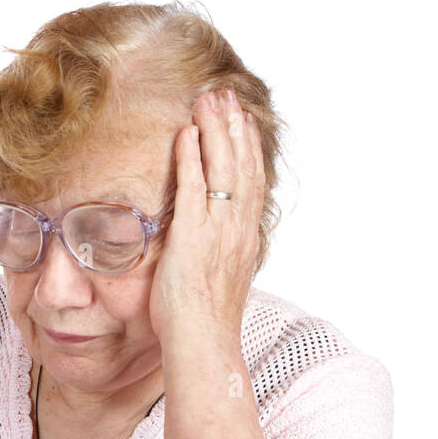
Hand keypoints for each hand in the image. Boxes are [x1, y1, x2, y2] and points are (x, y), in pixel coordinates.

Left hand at [148, 87, 265, 339]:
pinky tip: (186, 135)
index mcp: (244, 238)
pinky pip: (194, 189)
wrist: (203, 345)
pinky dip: (191, 159)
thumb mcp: (217, 280)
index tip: (241, 119)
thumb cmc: (202, 323)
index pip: (251, 182)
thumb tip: (210, 245)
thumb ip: (217, 253)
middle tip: (225, 94)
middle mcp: (237, 230)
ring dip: (216, 131)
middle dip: (234, 127)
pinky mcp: (193, 237)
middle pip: (242, 166)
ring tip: (208, 100)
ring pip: (223, 169)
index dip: (247, 147)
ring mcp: (217, 231)